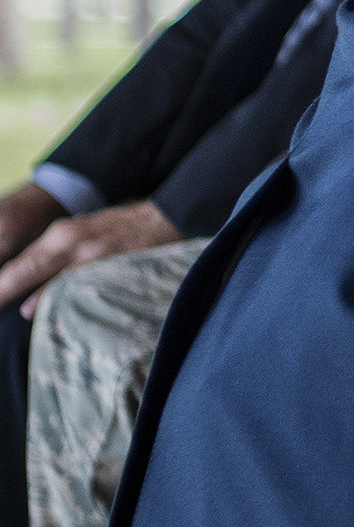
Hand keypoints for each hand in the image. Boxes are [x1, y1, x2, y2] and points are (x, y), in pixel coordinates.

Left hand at [0, 200, 181, 314]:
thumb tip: (35, 285)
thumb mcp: (84, 232)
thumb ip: (60, 254)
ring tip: (10, 311)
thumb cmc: (123, 229)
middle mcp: (69, 240)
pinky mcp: (110, 264)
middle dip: (3, 289)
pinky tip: (39, 311)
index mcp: (60, 233)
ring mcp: (89, 253)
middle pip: (25, 268)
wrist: (165, 216)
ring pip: (46, 277)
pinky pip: (77, 284)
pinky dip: (55, 297)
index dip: (3, 281)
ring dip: (24, 296)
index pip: (21, 261)